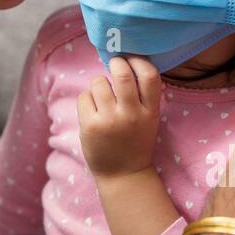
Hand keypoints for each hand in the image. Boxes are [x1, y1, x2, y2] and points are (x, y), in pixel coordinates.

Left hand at [77, 55, 162, 177]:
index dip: (140, 61)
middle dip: (116, 63)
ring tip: (103, 95)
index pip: (150, 76)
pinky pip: (84, 96)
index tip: (132, 60)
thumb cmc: (135, 141)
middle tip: (115, 65)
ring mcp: (109, 121)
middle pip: (122, 74)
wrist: (123, 175)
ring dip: (99, 83)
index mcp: (150, 112)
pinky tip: (93, 110)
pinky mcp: (90, 126)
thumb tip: (125, 61)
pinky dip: (87, 98)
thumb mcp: (149, 119)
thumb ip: (142, 95)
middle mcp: (131, 115)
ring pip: (99, 82)